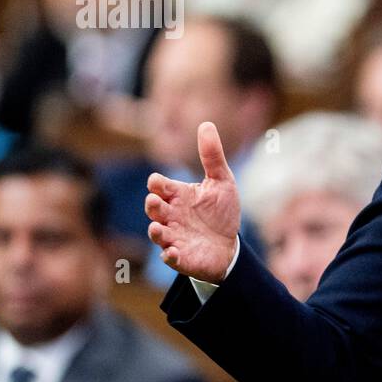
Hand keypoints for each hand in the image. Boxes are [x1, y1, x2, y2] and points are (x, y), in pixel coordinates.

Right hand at [145, 121, 240, 282]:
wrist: (229, 245)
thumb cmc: (221, 212)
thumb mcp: (221, 181)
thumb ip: (212, 156)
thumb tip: (206, 124)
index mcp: (178, 195)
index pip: (158, 185)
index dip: (157, 184)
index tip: (158, 183)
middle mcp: (171, 215)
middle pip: (153, 207)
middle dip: (152, 204)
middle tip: (156, 201)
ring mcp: (173, 236)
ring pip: (157, 232)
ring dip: (156, 230)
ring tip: (157, 228)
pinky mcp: (181, 256)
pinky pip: (169, 257)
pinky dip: (169, 256)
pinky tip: (173, 253)